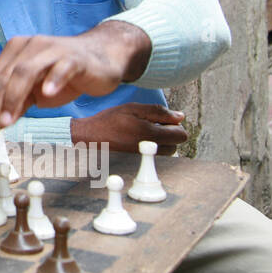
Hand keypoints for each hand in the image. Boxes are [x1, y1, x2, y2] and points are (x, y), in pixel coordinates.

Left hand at [0, 21, 150, 139]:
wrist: (102, 58)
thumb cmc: (64, 75)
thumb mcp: (35, 92)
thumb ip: (16, 104)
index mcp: (14, 52)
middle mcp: (29, 47)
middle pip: (4, 77)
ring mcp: (51, 50)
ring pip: (25, 71)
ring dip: (13, 97)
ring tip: (8, 120)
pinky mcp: (74, 58)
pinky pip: (61, 67)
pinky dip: (53, 80)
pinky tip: (48, 94)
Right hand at [70, 103, 186, 153]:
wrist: (90, 138)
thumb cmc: (110, 121)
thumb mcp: (133, 108)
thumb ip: (159, 111)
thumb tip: (180, 116)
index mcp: (150, 134)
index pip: (181, 135)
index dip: (174, 125)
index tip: (161, 120)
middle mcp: (150, 150)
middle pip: (176, 145)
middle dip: (168, 134)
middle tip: (151, 125)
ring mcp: (145, 159)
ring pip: (167, 152)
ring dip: (161, 142)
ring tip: (143, 133)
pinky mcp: (140, 163)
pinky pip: (156, 157)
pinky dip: (152, 149)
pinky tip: (138, 142)